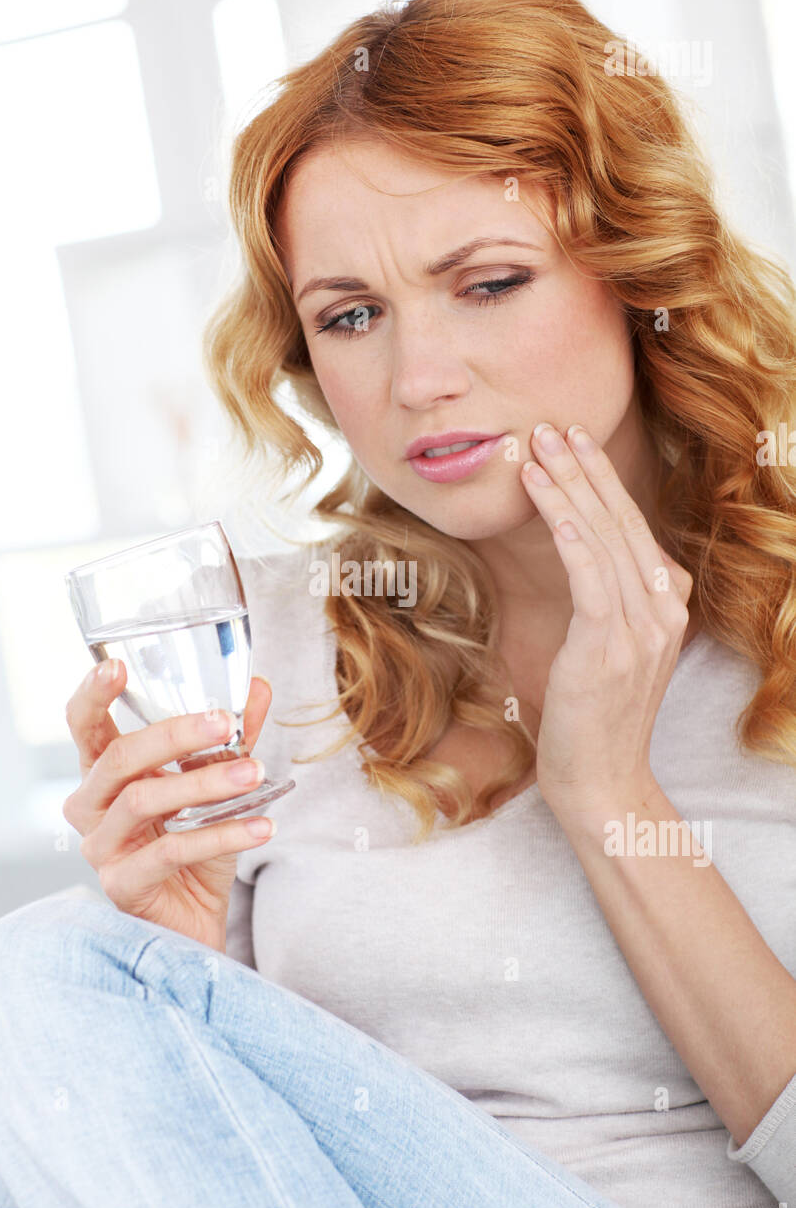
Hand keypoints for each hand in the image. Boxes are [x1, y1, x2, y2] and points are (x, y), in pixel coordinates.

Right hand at [63, 663, 274, 948]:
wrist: (195, 924)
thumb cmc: (195, 850)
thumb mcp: (218, 788)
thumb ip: (232, 738)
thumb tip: (257, 686)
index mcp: (104, 773)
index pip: (83, 725)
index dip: (93, 694)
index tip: (116, 665)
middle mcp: (90, 806)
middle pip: (119, 757)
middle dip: (175, 734)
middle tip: (225, 721)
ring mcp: (100, 848)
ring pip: (144, 801)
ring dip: (206, 782)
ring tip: (257, 773)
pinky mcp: (122, 885)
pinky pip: (170, 851)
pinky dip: (222, 834)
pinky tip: (262, 827)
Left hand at [520, 421, 693, 813]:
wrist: (602, 781)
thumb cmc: (594, 719)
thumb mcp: (611, 651)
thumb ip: (611, 605)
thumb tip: (586, 560)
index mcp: (669, 607)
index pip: (634, 529)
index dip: (603, 482)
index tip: (575, 444)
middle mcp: (665, 611)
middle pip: (623, 522)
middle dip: (586, 469)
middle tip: (552, 427)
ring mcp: (643, 629)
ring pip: (606, 538)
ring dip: (569, 487)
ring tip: (538, 450)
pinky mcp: (610, 645)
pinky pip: (592, 573)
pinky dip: (570, 530)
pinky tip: (548, 500)